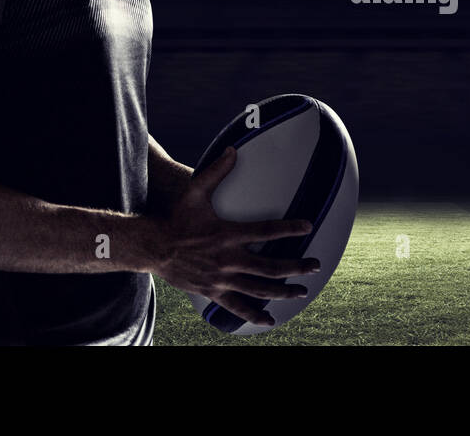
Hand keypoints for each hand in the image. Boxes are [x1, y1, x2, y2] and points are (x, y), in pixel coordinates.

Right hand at [155, 146, 320, 326]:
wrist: (153, 247)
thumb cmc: (177, 218)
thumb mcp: (194, 191)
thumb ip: (216, 171)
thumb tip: (232, 149)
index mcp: (227, 234)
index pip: (266, 231)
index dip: (290, 228)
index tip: (308, 226)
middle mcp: (228, 260)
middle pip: (270, 267)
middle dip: (297, 267)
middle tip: (316, 266)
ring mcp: (221, 279)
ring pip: (259, 290)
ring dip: (283, 292)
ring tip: (302, 291)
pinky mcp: (213, 292)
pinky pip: (238, 307)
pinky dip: (254, 315)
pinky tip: (269, 321)